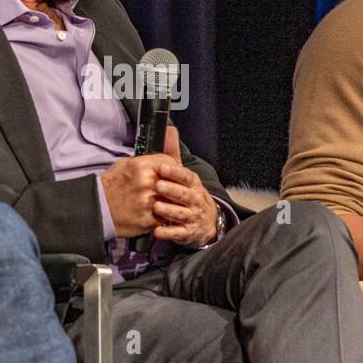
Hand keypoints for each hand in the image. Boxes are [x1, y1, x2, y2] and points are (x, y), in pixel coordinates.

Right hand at [100, 152, 179, 236]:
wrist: (97, 207)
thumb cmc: (111, 185)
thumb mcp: (126, 164)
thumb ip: (147, 162)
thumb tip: (164, 162)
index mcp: (141, 166)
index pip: (170, 162)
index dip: (172, 168)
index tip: (170, 173)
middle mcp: (147, 183)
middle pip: (174, 181)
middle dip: (173, 185)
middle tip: (167, 188)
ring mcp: (149, 202)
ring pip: (171, 200)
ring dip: (169, 201)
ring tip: (159, 201)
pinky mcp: (148, 219)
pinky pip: (164, 216)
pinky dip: (161, 215)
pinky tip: (152, 212)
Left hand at [150, 125, 218, 246]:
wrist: (205, 222)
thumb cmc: (189, 194)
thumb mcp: (183, 175)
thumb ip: (173, 154)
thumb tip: (169, 129)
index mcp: (193, 184)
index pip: (186, 177)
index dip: (175, 173)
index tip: (162, 168)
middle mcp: (195, 200)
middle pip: (185, 195)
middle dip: (172, 190)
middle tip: (158, 186)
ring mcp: (192, 217)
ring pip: (182, 214)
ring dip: (169, 211)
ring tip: (157, 207)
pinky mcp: (188, 233)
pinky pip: (178, 233)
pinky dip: (168, 233)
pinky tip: (156, 231)